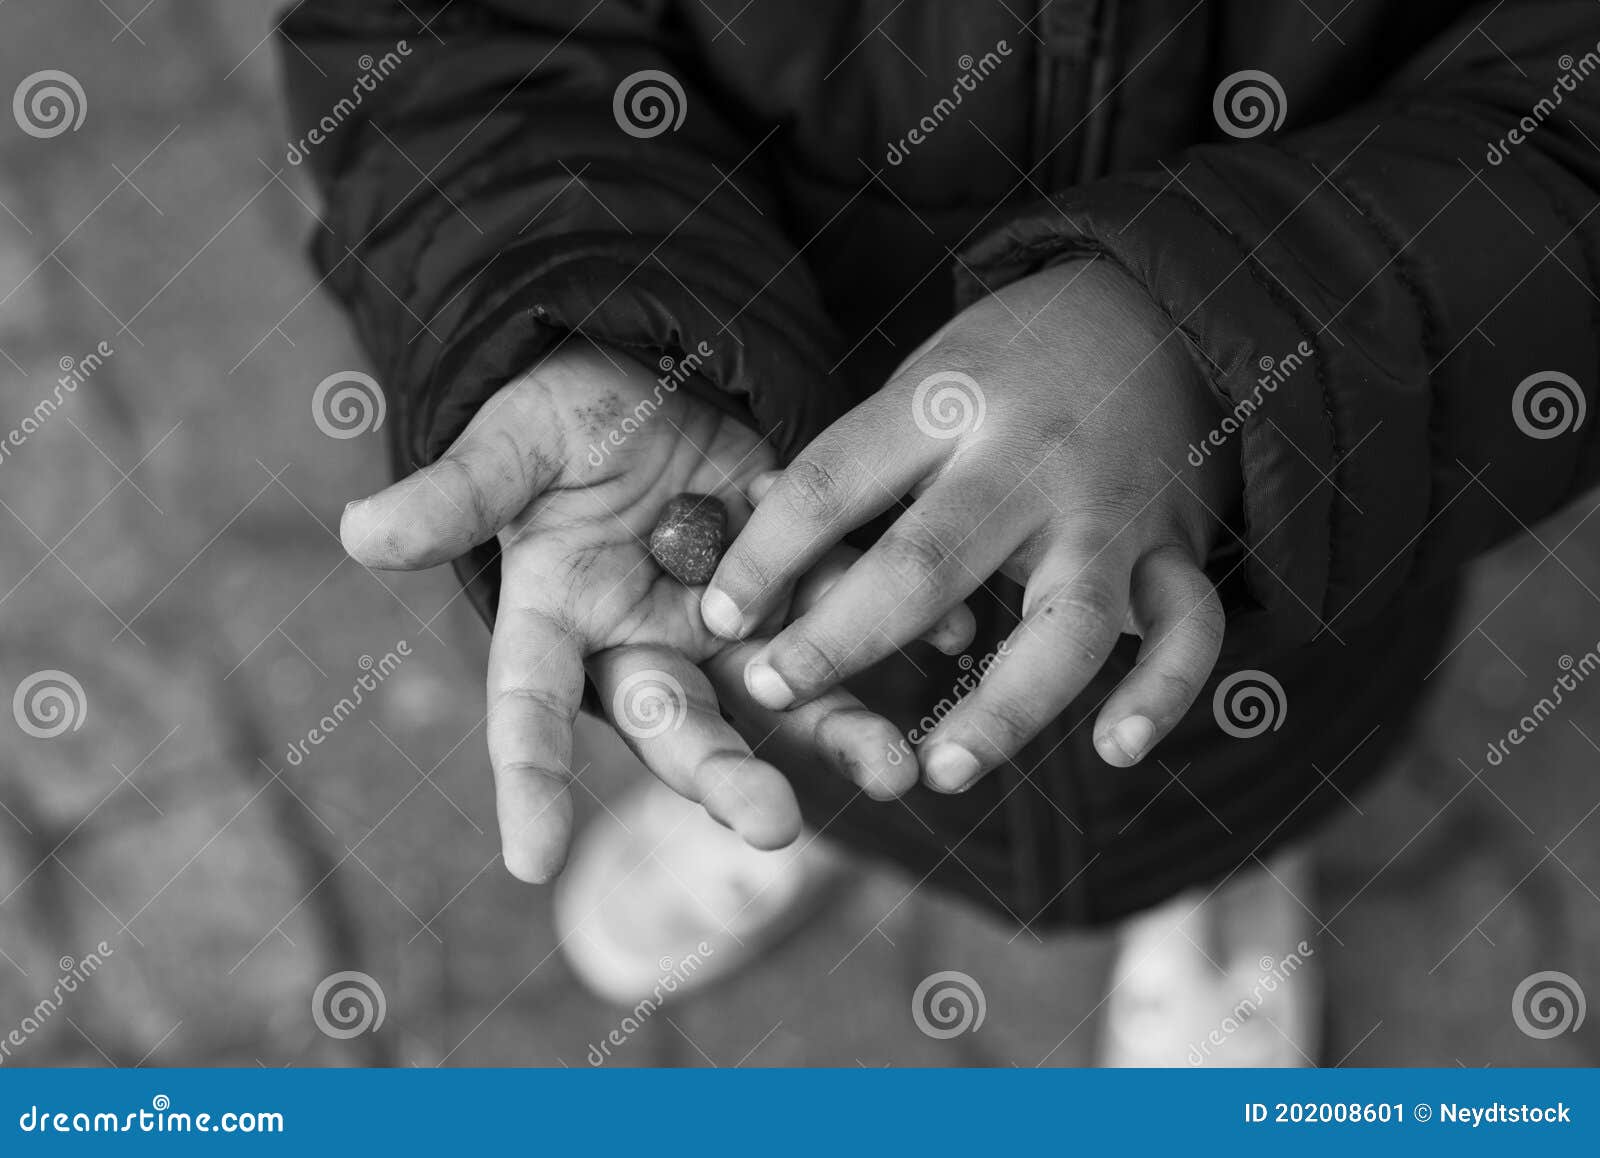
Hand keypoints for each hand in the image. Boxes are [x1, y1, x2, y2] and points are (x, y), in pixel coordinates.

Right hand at [339, 340, 955, 881]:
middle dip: (724, 775)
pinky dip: (907, 617)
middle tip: (772, 824)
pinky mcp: (800, 569)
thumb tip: (358, 532)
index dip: (526, 781)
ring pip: (784, 685)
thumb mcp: (509, 444)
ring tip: (902, 767)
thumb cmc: (557, 411)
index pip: (529, 710)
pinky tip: (962, 632)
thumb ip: (457, 495)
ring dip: (840, 727)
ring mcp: (730, 612)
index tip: (530, 860)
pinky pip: (851, 599)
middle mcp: (648, 638)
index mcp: (562, 620)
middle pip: (680, 723)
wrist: (643, 363)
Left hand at [699, 259, 1237, 791]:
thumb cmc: (1008, 370)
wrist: (1158, 315)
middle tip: (774, 692)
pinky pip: (1190, 630)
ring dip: (1004, 705)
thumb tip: (740, 552)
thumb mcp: (924, 384)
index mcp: (948, 405)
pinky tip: (1115, 749)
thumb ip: (855, 469)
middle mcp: (1030, 460)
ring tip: (940, 770)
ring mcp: (1112, 512)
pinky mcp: (1176, 550)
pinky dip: (1162, 691)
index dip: (765, 554)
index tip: (717, 622)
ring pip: (1067, 620)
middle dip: (844, 637)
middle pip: (930, 560)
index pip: (834, 481)